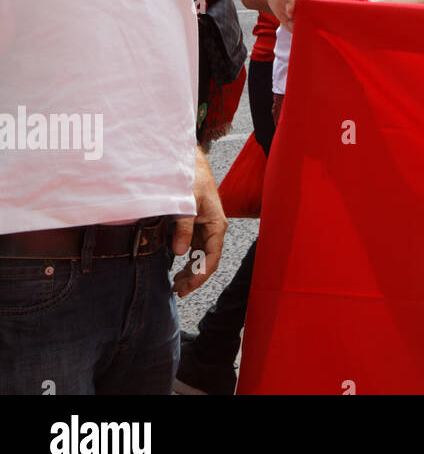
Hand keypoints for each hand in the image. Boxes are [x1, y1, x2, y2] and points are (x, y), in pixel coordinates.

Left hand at [172, 149, 225, 296]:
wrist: (190, 162)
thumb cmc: (192, 179)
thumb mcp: (187, 203)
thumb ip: (183, 228)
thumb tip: (179, 253)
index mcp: (216, 225)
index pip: (212, 258)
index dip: (201, 275)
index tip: (187, 287)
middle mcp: (213, 229)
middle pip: (207, 260)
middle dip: (194, 278)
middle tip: (178, 291)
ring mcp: (205, 228)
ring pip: (200, 256)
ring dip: (190, 272)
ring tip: (176, 285)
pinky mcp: (197, 225)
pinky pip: (194, 248)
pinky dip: (187, 260)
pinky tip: (177, 268)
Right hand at [269, 0, 335, 31]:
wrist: (339, 6)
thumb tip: (321, 6)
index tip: (292, 12)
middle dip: (280, 3)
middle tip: (291, 18)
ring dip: (279, 13)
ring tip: (293, 26)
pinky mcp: (286, 0)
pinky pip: (275, 8)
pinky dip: (282, 18)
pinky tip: (292, 27)